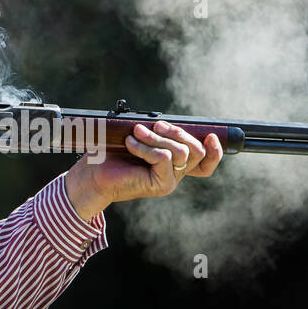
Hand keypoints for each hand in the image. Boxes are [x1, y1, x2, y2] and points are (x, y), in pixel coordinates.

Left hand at [64, 121, 223, 219]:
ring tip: (136, 133)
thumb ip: (158, 133)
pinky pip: (164, 158)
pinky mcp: (160, 185)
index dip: (215, 151)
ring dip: (157, 137)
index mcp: (174, 164)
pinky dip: (146, 147)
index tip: (211, 135)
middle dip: (178, 132)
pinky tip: (131, 144)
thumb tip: (167, 123)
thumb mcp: (140, 137)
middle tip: (156, 126)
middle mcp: (176, 174)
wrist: (92, 175)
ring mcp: (169, 181)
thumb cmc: (113, 153)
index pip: (206, 163)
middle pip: (197, 151)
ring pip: (181, 152)